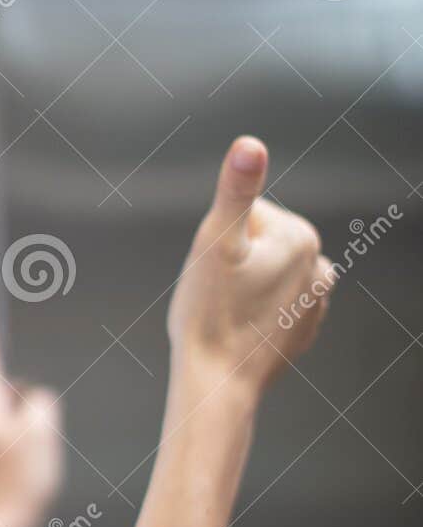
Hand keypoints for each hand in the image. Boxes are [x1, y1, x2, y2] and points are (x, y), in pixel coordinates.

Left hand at [0, 296, 63, 526]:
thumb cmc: (17, 482)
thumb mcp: (43, 428)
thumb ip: (40, 400)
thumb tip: (33, 400)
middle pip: (2, 387)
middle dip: (22, 400)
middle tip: (32, 435)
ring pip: (9, 415)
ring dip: (22, 428)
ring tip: (27, 460)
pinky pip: (7, 439)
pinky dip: (19, 448)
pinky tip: (23, 472)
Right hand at [167, 135, 337, 398]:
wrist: (218, 383)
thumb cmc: (210, 314)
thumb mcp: (215, 242)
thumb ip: (236, 189)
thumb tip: (250, 143)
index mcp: (300, 236)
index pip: (243, 216)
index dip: (218, 240)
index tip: (214, 271)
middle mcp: (318, 266)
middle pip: (256, 245)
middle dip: (232, 262)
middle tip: (216, 294)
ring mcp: (314, 303)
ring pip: (263, 275)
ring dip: (242, 287)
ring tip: (227, 314)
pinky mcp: (303, 332)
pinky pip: (272, 306)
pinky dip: (254, 313)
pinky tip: (240, 331)